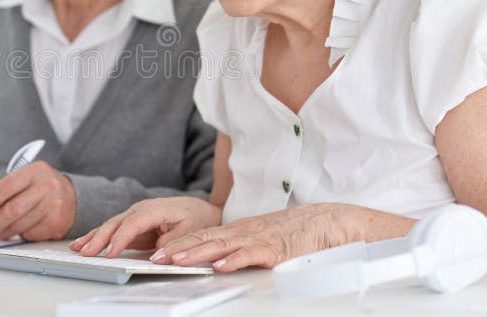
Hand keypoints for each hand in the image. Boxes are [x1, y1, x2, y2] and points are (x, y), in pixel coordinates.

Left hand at [0, 161, 75, 242]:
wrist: (73, 196)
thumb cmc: (41, 188)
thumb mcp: (26, 180)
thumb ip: (5, 192)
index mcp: (35, 170)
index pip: (5, 187)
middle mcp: (47, 186)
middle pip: (12, 210)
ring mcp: (55, 204)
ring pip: (20, 225)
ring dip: (4, 232)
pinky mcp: (58, 222)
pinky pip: (31, 234)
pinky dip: (21, 235)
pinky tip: (20, 230)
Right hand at [68, 197, 221, 257]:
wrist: (199, 209)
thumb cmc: (196, 218)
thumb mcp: (191, 230)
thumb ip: (172, 241)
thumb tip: (156, 252)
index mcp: (155, 209)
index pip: (133, 223)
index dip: (120, 238)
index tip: (109, 253)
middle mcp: (141, 209)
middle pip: (116, 223)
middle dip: (99, 238)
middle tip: (86, 253)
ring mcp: (134, 215)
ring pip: (110, 226)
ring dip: (93, 237)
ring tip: (76, 249)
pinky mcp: (131, 223)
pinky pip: (112, 230)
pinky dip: (97, 237)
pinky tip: (83, 244)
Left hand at [151, 203, 363, 270]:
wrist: (332, 221)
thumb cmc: (300, 232)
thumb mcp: (266, 238)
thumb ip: (244, 247)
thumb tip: (221, 261)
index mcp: (241, 230)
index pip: (204, 235)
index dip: (180, 244)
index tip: (158, 253)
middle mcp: (246, 231)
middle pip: (206, 239)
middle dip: (178, 249)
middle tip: (155, 259)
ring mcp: (261, 239)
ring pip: (223, 245)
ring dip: (197, 253)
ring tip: (176, 260)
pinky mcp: (278, 249)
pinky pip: (253, 254)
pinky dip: (235, 260)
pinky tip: (220, 266)